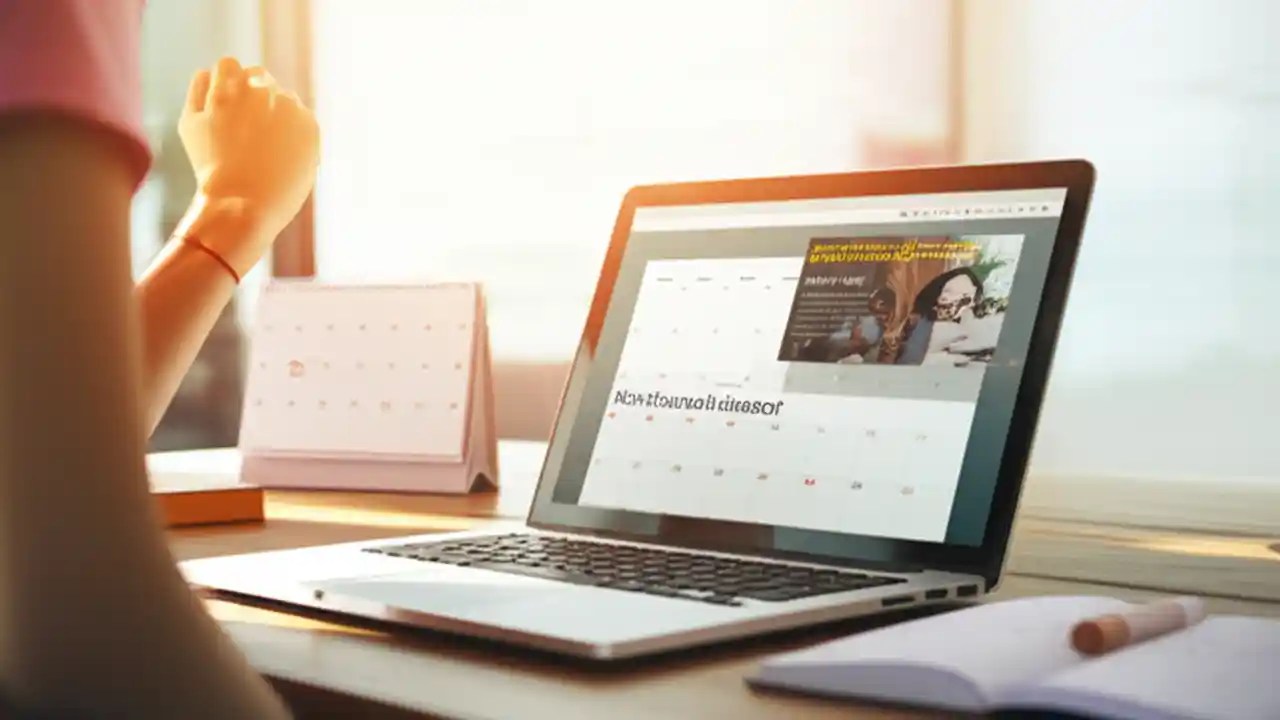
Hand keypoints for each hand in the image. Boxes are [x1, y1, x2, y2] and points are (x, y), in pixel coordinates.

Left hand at [177, 57, 319, 273]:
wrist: (243, 209)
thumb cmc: (279, 195)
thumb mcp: (305, 163)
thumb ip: (299, 133)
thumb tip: (287, 113)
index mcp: (297, 114)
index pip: (286, 99)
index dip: (277, 114)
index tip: (270, 134)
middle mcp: (266, 99)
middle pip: (260, 76)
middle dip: (255, 90)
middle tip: (250, 117)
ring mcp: (229, 102)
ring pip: (229, 66)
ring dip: (229, 78)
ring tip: (227, 99)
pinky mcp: (197, 112)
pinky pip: (201, 81)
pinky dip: (204, 86)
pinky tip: (208, 99)